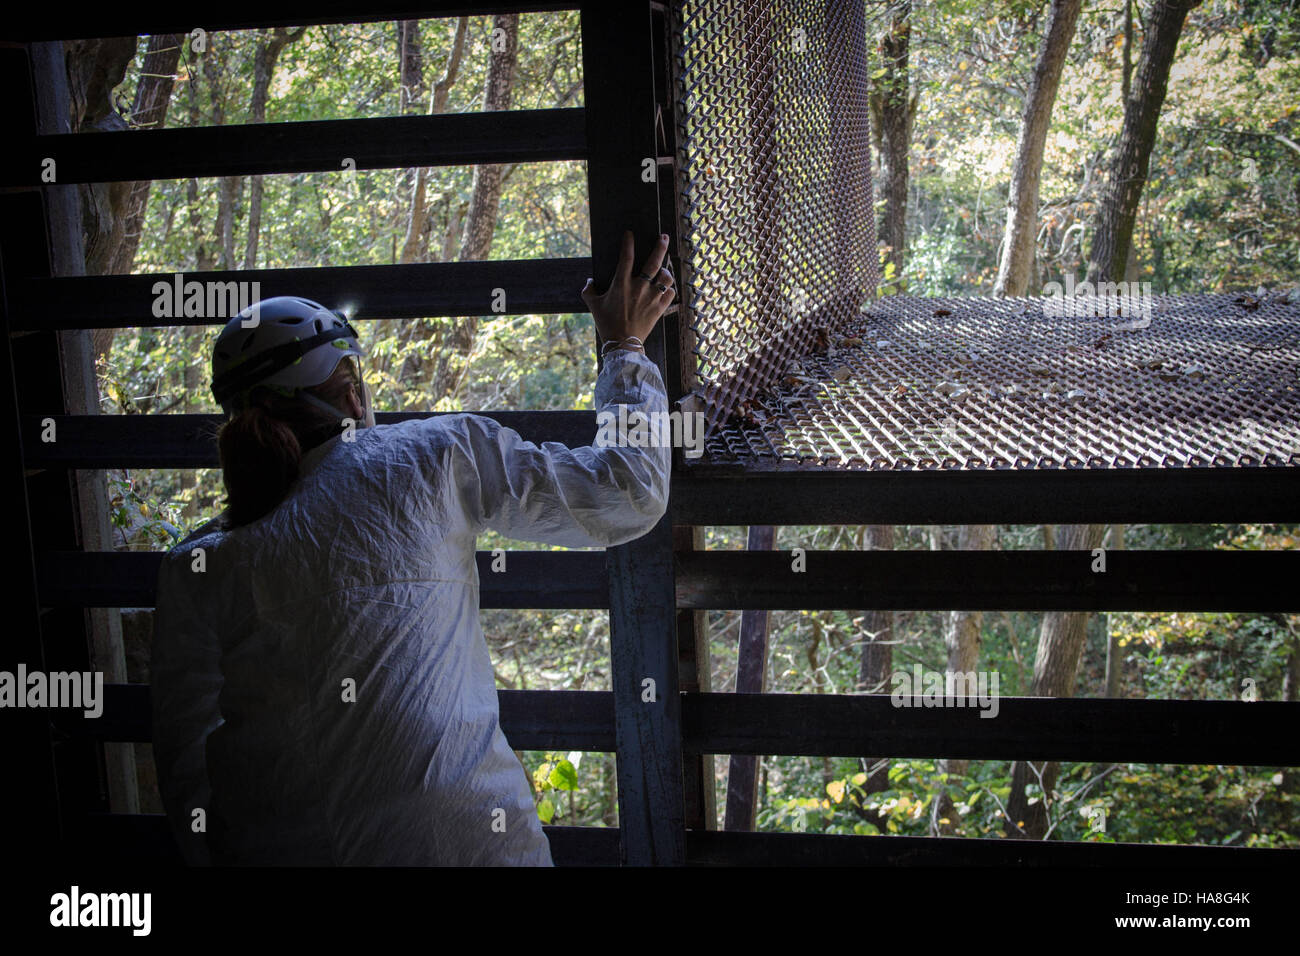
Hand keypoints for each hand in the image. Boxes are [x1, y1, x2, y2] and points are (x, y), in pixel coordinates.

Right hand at [580, 230, 674, 345]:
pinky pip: (670, 293)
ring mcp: (651, 298)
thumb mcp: (593, 306)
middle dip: (660, 247)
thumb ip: (588, 291)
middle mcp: (638, 288)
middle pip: (654, 262)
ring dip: (665, 271)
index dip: (628, 243)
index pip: (626, 257)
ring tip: (663, 269)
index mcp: (621, 284)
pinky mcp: (659, 308)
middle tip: (664, 237)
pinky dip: (669, 288)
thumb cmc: (606, 324)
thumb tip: (589, 281)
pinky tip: (666, 287)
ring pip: (665, 277)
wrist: (623, 344)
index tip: (630, 234)